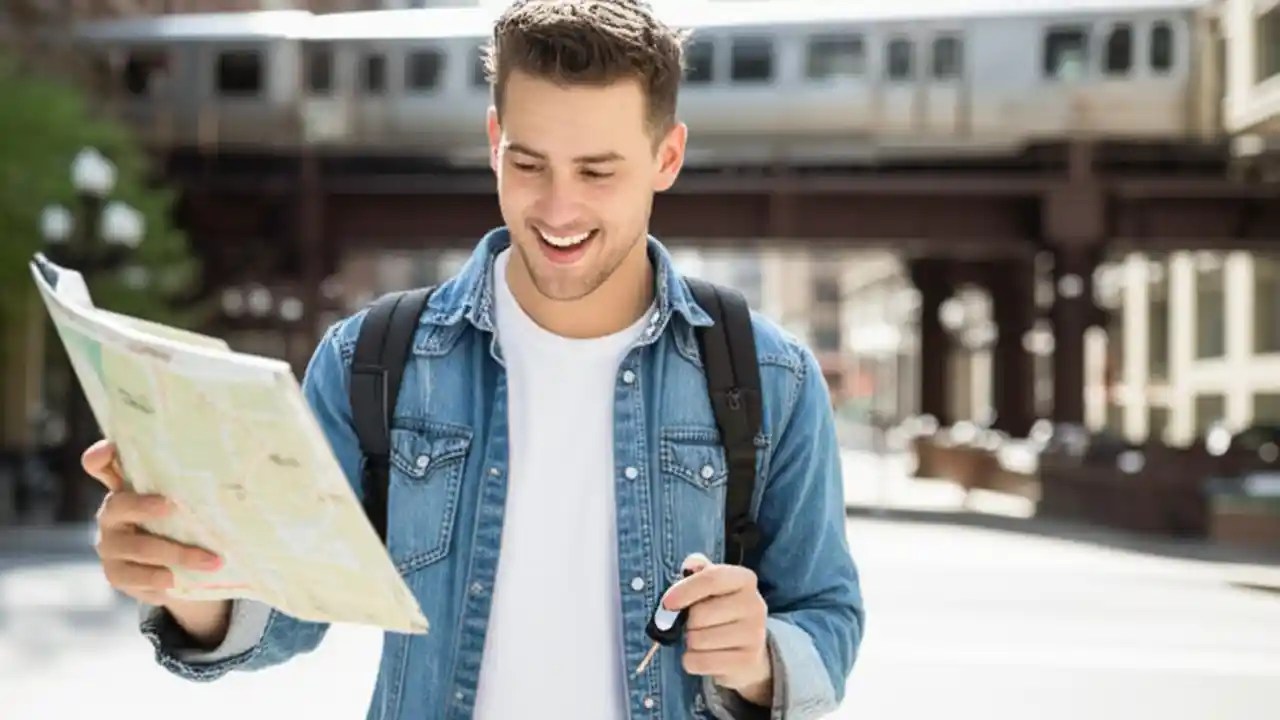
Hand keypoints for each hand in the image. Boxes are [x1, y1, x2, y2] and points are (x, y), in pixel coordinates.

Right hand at [82, 439, 222, 605]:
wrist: (169, 569)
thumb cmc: (177, 524)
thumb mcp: (183, 503)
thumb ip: (190, 487)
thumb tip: (233, 470)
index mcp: (124, 489)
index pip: (102, 466)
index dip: (100, 456)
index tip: (107, 450)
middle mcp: (111, 515)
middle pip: (120, 506)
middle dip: (145, 506)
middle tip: (172, 506)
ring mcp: (111, 546)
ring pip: (140, 548)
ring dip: (179, 555)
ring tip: (212, 561)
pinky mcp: (117, 575)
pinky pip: (138, 578)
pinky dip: (162, 580)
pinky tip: (182, 582)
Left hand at [661, 553, 773, 706]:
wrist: (749, 648)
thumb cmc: (722, 609)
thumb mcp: (713, 586)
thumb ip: (699, 571)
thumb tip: (689, 566)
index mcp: (744, 579)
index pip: (712, 579)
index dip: (685, 590)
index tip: (667, 603)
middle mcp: (755, 605)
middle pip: (700, 614)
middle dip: (686, 622)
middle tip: (691, 624)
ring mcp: (754, 635)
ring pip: (699, 640)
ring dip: (690, 642)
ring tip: (700, 638)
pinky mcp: (747, 662)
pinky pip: (702, 662)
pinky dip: (692, 660)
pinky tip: (702, 655)